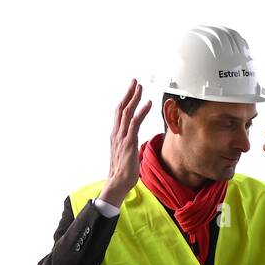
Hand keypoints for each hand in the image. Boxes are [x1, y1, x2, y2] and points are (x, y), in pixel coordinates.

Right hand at [100, 79, 152, 206]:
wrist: (118, 182)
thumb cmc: (123, 172)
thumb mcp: (125, 154)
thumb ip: (127, 145)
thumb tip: (131, 143)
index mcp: (115, 135)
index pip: (119, 113)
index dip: (125, 100)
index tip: (131, 90)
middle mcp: (117, 133)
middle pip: (121, 108)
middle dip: (128, 93)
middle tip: (135, 81)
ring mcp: (122, 137)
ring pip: (127, 112)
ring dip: (134, 98)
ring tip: (141, 87)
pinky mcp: (129, 142)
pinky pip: (135, 123)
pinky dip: (142, 111)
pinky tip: (148, 103)